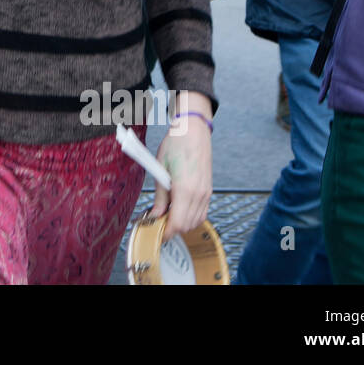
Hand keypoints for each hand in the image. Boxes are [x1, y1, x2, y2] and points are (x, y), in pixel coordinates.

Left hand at [150, 110, 212, 241]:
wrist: (193, 131)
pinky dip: (192, 217)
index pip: (177, 223)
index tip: (156, 233)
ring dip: (183, 223)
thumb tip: (155, 215)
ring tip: (168, 215)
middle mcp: (199, 194)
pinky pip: (203, 212)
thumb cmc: (175, 145)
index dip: (166, 232)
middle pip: (187, 225)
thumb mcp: (160, 169)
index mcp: (184, 189)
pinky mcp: (209, 190)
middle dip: (173, 229)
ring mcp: (206, 192)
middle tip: (158, 223)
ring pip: (196, 221)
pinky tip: (180, 210)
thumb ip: (159, 196)